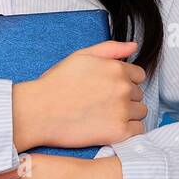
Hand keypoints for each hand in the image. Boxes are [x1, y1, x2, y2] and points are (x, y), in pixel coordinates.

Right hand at [11, 40, 146, 151]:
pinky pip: (138, 130)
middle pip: (138, 94)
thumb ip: (110, 48)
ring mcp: (122, 110)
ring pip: (140, 112)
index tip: (108, 89)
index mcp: (116, 68)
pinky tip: (110, 127)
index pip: (138, 75)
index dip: (124, 82)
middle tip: (101, 103)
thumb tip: (134, 46)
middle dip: (124, 98)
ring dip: (128, 114)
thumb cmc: (55, 84)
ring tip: (105, 116)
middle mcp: (123, 88)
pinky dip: (128, 130)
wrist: (39, 111)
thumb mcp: (81, 56)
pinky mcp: (119, 132)